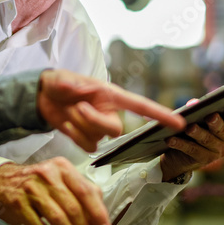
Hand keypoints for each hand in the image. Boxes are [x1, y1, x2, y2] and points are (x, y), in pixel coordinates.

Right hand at [0, 159, 110, 224]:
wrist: (0, 181)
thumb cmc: (36, 182)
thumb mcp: (59, 178)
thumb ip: (81, 191)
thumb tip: (101, 217)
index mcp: (62, 167)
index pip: (86, 191)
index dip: (99, 214)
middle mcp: (47, 175)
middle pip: (74, 208)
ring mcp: (31, 189)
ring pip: (58, 219)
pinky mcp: (18, 203)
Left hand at [37, 69, 185, 152]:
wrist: (43, 97)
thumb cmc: (58, 83)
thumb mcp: (62, 78)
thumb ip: (71, 84)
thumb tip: (78, 89)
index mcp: (111, 95)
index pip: (140, 106)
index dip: (160, 114)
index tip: (180, 122)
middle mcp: (109, 112)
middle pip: (115, 129)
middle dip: (94, 121)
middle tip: (76, 107)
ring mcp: (99, 127)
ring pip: (98, 138)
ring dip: (79, 126)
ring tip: (68, 111)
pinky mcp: (87, 138)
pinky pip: (87, 146)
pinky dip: (74, 136)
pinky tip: (66, 124)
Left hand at [160, 105, 223, 180]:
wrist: (185, 154)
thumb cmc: (197, 127)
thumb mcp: (199, 117)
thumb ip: (198, 108)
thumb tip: (193, 103)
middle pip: (222, 130)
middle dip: (216, 123)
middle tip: (210, 117)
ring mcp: (217, 152)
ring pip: (207, 140)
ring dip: (198, 133)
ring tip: (189, 128)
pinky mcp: (203, 159)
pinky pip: (191, 149)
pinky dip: (180, 143)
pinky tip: (171, 139)